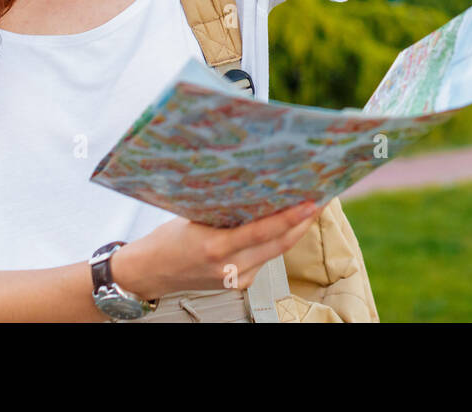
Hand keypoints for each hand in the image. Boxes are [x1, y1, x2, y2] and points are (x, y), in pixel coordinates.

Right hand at [114, 200, 320, 299]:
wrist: (150, 273)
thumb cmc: (167, 240)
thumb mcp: (193, 217)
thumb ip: (224, 209)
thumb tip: (257, 186)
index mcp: (216, 248)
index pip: (263, 232)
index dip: (291, 217)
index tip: (312, 202)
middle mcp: (229, 267)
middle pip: (279, 244)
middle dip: (303, 221)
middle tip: (320, 197)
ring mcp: (235, 279)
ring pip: (275, 252)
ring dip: (294, 230)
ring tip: (309, 207)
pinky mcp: (238, 284)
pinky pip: (264, 260)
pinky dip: (276, 242)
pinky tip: (285, 225)